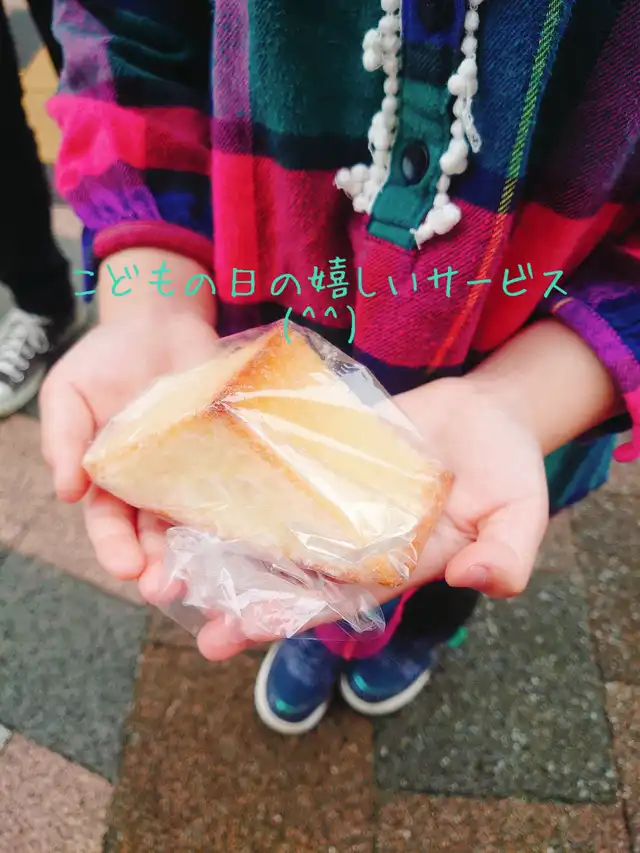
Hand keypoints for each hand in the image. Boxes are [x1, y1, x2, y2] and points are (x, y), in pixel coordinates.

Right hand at [40, 249, 219, 582]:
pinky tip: (249, 536)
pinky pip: (235, 489)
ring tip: (208, 578)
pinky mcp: (227, 455)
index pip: (110, 525)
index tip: (126, 567)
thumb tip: (65, 491)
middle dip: (160, 567)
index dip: (116, 548)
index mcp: (110, 480)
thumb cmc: (108, 357)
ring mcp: (194, 473)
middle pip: (155, 536)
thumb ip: (62, 438)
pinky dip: (240, 514)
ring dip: (200, 554)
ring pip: (196, 523)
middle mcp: (152, 486)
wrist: (161, 321)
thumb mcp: (69, 391)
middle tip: (168, 589)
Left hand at [192, 375, 549, 659]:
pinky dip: (238, 484)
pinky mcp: (320, 453)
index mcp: (393, 562)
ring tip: (165, 557)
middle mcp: (352, 536)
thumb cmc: (508, 469)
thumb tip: (479, 580)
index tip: (241, 628)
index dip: (289, 614)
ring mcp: (331, 495)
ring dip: (221, 543)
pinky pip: (276, 471)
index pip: (334, 597)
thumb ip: (506, 554)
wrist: (487, 412)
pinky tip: (191, 489)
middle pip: (287, 570)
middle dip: (235, 591)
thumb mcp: (519, 512)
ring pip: (271, 525)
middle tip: (174, 603)